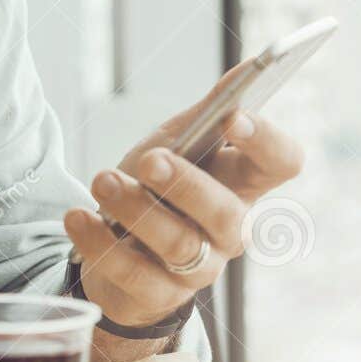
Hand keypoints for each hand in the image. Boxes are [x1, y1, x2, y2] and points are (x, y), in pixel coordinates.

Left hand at [63, 61, 305, 328]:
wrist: (115, 245)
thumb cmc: (156, 187)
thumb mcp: (179, 143)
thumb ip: (210, 111)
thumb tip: (248, 67)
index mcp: (243, 183)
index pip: (282, 163)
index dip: (266, 140)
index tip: (235, 116)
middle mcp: (229, 229)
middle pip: (226, 212)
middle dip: (186, 184)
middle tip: (149, 158)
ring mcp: (198, 268)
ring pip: (178, 244)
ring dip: (135, 209)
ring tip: (102, 181)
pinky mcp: (158, 295)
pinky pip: (133, 274)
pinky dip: (100, 242)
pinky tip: (78, 216)